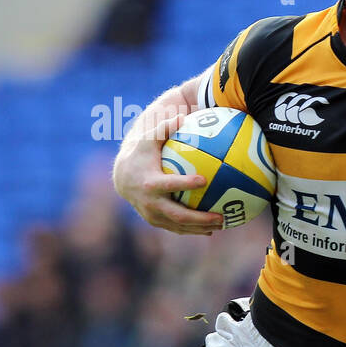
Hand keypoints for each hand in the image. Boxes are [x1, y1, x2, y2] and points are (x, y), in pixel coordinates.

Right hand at [113, 112, 223, 234]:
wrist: (123, 178)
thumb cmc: (141, 155)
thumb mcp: (148, 139)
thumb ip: (164, 128)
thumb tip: (182, 116)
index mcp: (150, 184)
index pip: (170, 185)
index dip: (186, 183)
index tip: (204, 180)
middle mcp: (151, 203)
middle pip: (178, 215)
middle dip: (200, 218)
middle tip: (221, 216)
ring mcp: (153, 215)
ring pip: (179, 226)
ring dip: (201, 228)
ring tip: (223, 224)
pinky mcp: (156, 222)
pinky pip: (177, 228)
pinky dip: (194, 230)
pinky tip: (212, 228)